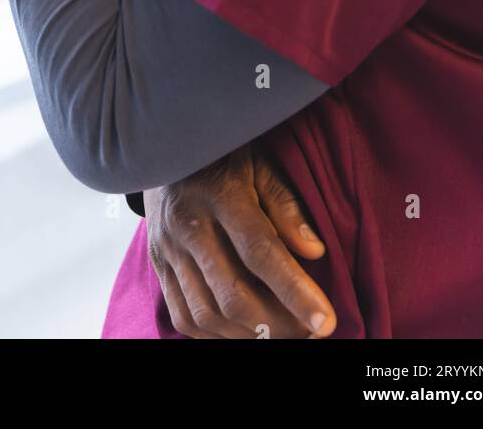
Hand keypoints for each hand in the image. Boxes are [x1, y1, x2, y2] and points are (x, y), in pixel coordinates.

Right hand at [145, 141, 336, 338]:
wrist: (166, 146)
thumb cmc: (224, 155)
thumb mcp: (260, 163)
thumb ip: (285, 203)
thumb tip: (314, 250)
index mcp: (220, 193)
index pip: (260, 251)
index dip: (294, 290)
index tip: (325, 321)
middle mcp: (188, 225)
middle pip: (232, 293)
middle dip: (277, 323)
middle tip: (309, 331)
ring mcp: (168, 248)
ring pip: (206, 312)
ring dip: (249, 334)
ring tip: (281, 332)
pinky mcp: (158, 265)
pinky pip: (182, 316)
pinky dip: (215, 335)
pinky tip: (244, 332)